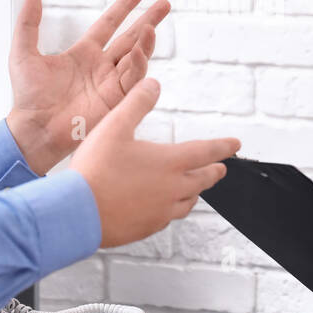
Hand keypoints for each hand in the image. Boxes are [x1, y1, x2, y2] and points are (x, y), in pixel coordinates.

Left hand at [6, 0, 167, 174]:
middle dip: (149, 20)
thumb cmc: (27, 97)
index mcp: (83, 53)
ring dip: (146, 42)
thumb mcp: (23, 53)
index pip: (109, 24)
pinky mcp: (116, 101)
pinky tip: (140, 51)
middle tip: (165, 4)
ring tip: (151, 27)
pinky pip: (133, 80)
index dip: (124, 8)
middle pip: (131, 38)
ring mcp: (110, 83)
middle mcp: (101, 66)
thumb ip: (28, 24)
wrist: (35, 128)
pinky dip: (139, 65)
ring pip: (136, 58)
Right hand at [70, 78, 240, 247]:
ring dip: (195, 191)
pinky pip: (168, 217)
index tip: (235, 144)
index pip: (206, 151)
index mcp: (169, 163)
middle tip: (220, 168)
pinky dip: (172, 208)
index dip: (223, 146)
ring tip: (196, 188)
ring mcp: (161, 211)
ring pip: (188, 201)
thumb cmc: (95, 170)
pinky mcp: (147, 227)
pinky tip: (164, 206)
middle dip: (214, 171)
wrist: (77, 213)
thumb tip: (153, 84)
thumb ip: (136, 103)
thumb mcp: (114, 126)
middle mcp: (172, 189)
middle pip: (203, 180)